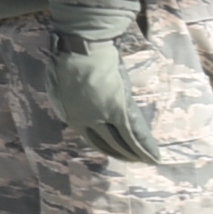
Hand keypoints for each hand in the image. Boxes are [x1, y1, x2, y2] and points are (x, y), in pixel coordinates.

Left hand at [49, 29, 165, 169]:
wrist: (79, 52)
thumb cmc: (67, 61)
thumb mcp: (60, 85)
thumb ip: (68, 99)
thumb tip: (75, 103)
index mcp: (70, 115)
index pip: (89, 136)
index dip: (102, 145)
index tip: (110, 150)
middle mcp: (86, 121)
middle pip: (105, 142)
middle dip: (118, 152)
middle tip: (130, 160)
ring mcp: (103, 116)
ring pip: (121, 141)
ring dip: (134, 153)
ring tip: (145, 161)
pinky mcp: (119, 111)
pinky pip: (132, 134)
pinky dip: (143, 146)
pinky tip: (151, 157)